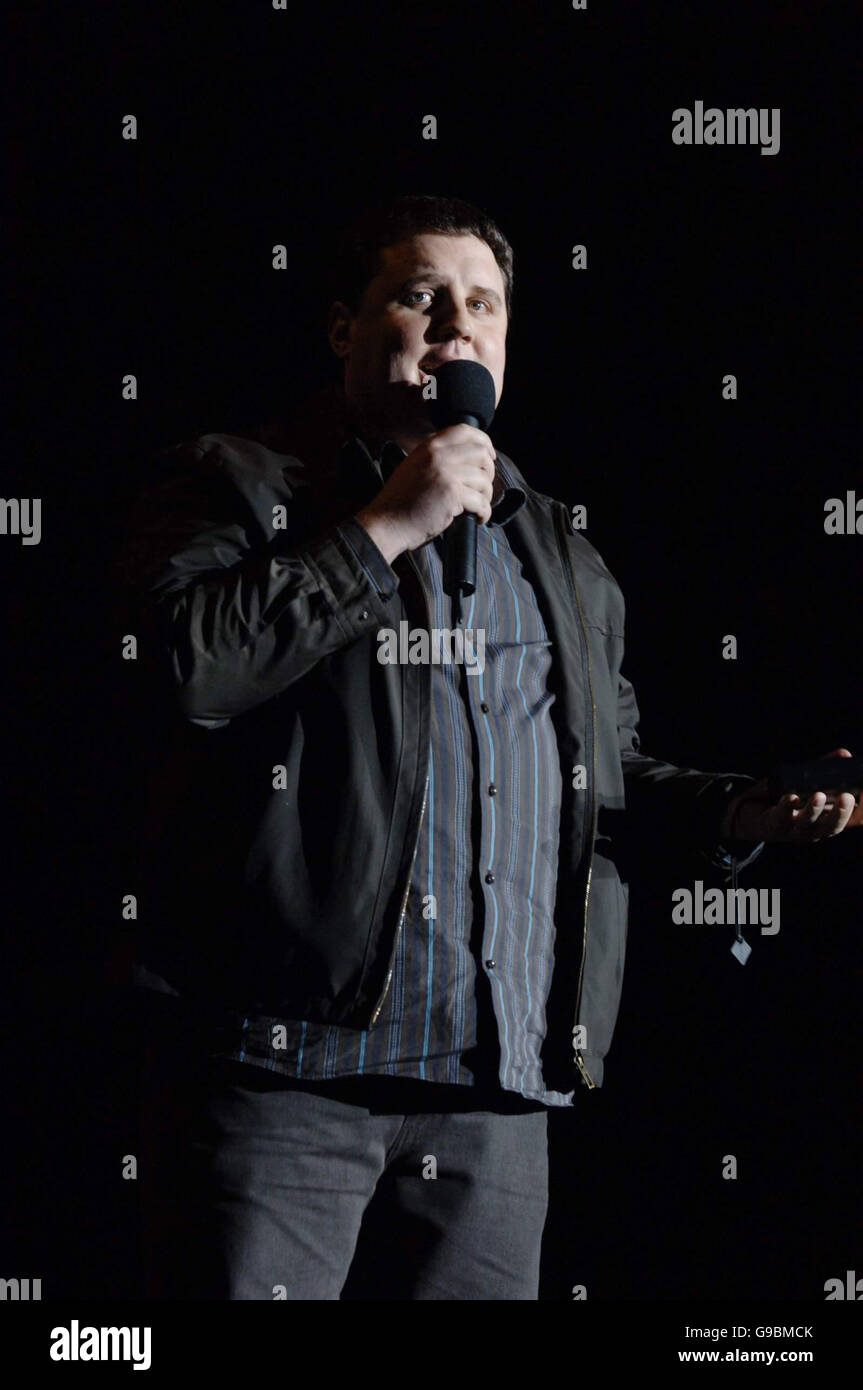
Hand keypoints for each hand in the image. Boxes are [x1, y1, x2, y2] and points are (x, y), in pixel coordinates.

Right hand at [355, 424, 496, 561]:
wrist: (386, 523)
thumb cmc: (400, 501)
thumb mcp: (414, 466)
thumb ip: (435, 456)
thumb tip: (465, 458)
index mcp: (429, 445)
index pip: (464, 430)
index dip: (484, 442)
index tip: (489, 456)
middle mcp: (438, 455)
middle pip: (481, 453)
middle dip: (489, 471)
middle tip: (484, 487)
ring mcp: (446, 473)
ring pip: (484, 479)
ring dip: (486, 495)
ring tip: (479, 506)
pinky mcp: (452, 494)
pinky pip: (481, 501)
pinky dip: (484, 512)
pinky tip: (478, 518)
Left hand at [721, 748, 862, 843]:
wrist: (751, 815)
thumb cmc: (786, 800)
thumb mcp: (806, 785)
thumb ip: (824, 770)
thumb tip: (844, 754)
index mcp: (827, 821)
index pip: (851, 820)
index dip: (861, 810)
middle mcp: (813, 829)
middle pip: (831, 827)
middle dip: (841, 813)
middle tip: (847, 797)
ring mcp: (793, 830)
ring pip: (806, 823)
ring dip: (814, 809)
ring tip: (819, 795)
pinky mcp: (773, 825)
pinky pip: (780, 817)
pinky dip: (787, 807)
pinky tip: (791, 796)